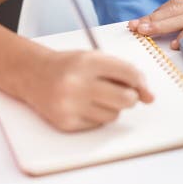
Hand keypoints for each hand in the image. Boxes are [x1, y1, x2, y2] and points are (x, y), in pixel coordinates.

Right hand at [26, 49, 153, 131]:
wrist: (33, 74)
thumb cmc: (71, 65)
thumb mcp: (96, 58)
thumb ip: (124, 72)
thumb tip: (148, 96)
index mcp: (88, 62)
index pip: (129, 74)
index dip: (141, 82)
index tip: (143, 88)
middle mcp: (77, 83)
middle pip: (125, 99)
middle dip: (131, 98)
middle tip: (123, 93)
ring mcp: (69, 105)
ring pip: (114, 114)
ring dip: (113, 107)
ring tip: (97, 96)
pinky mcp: (65, 122)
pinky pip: (98, 124)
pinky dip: (97, 116)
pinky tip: (85, 105)